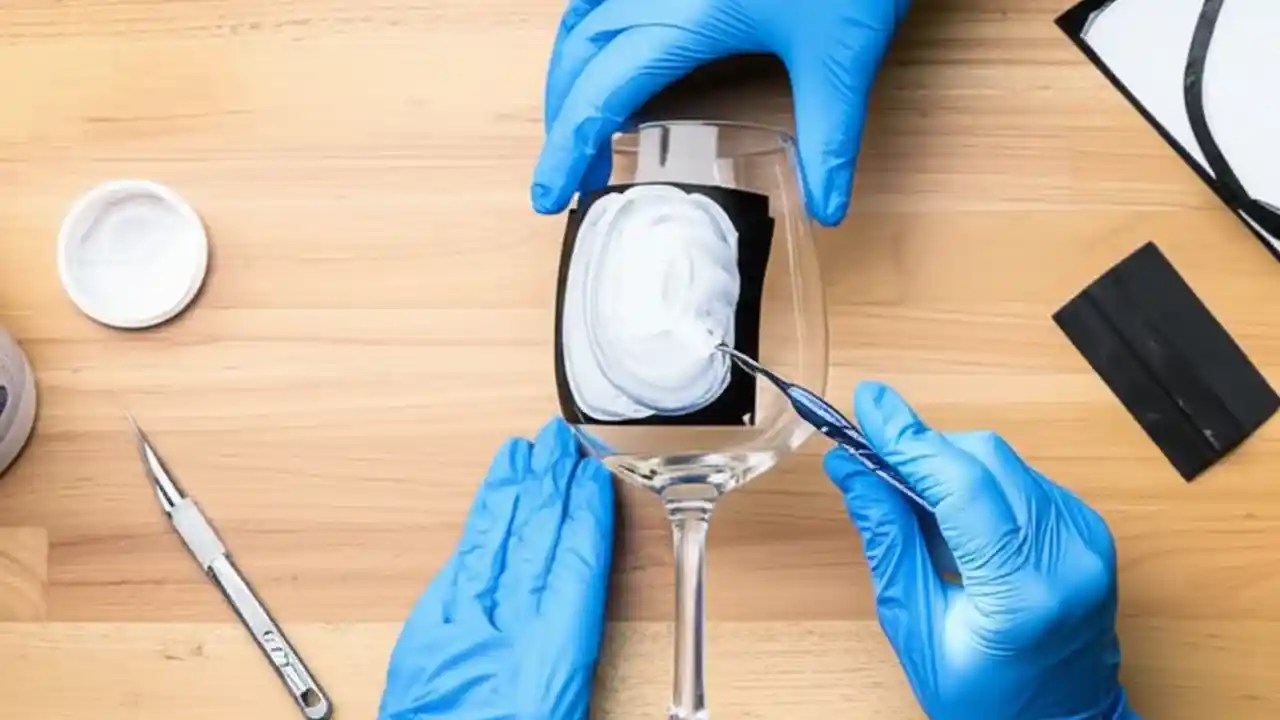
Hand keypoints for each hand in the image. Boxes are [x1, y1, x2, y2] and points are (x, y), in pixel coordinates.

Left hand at [379, 418, 614, 719]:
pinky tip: (484, 509)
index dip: (585, 513)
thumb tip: (575, 606)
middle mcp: (505, 633)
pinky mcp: (424, 641)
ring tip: (521, 454)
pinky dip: (473, 535)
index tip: (593, 477)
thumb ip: (568, 655)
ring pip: (490, 544)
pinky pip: (453, 573)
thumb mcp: (565, 702)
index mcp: (551, 657)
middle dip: (547, 485)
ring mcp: (459, 631)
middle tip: (557, 442)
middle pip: (532, 539)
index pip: (575, 562)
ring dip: (508, 494)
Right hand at [533, 0, 911, 225]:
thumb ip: (831, 137)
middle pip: (579, 57)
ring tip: (585, 124)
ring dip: (573, 75)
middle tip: (574, 175)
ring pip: (583, 20)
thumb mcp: (843, 57)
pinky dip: (593, 33)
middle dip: (565, 120)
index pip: (601, 93)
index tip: (547, 197)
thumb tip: (830, 210)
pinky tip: (613, 57)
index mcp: (686, 15)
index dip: (567, 149)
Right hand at [824, 383, 1137, 719]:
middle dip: (920, 448)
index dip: (910, 438)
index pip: (963, 486)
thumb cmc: (987, 699)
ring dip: (945, 466)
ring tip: (906, 501)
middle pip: (985, 460)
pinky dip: (976, 483)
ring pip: (1002, 462)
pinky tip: (951, 520)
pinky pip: (1020, 479)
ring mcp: (1086, 538)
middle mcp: (1068, 554)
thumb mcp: (915, 628)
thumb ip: (887, 541)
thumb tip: (853, 470)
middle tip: (867, 454)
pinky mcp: (1087, 529)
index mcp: (1023, 592)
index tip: (869, 404)